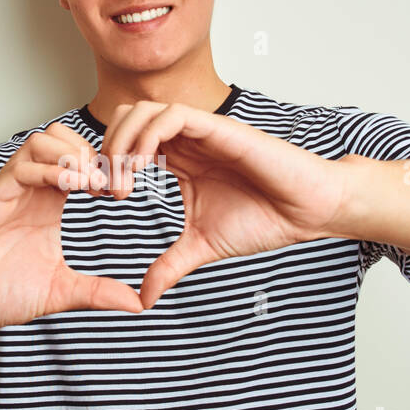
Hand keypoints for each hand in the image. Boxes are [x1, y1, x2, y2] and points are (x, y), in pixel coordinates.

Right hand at [0, 122, 143, 332]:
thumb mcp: (59, 292)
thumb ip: (97, 292)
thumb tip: (138, 304)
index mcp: (48, 205)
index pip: (81, 162)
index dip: (107, 167)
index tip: (124, 190)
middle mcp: (30, 191)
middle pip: (64, 138)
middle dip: (94, 152)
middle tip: (112, 182)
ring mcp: (9, 190)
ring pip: (42, 141)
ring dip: (73, 154)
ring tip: (92, 182)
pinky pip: (20, 166)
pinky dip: (50, 168)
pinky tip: (72, 187)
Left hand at [99, 100, 349, 307]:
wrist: (307, 212)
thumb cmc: (264, 219)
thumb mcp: (202, 247)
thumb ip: (169, 265)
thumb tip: (143, 298)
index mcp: (180, 159)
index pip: (127, 143)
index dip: (107, 165)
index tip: (102, 199)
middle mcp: (186, 140)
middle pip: (125, 119)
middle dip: (106, 150)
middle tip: (107, 190)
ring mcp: (201, 131)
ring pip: (142, 111)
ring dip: (122, 143)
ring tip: (123, 183)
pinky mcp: (219, 128)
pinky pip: (172, 115)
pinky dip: (148, 136)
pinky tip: (144, 169)